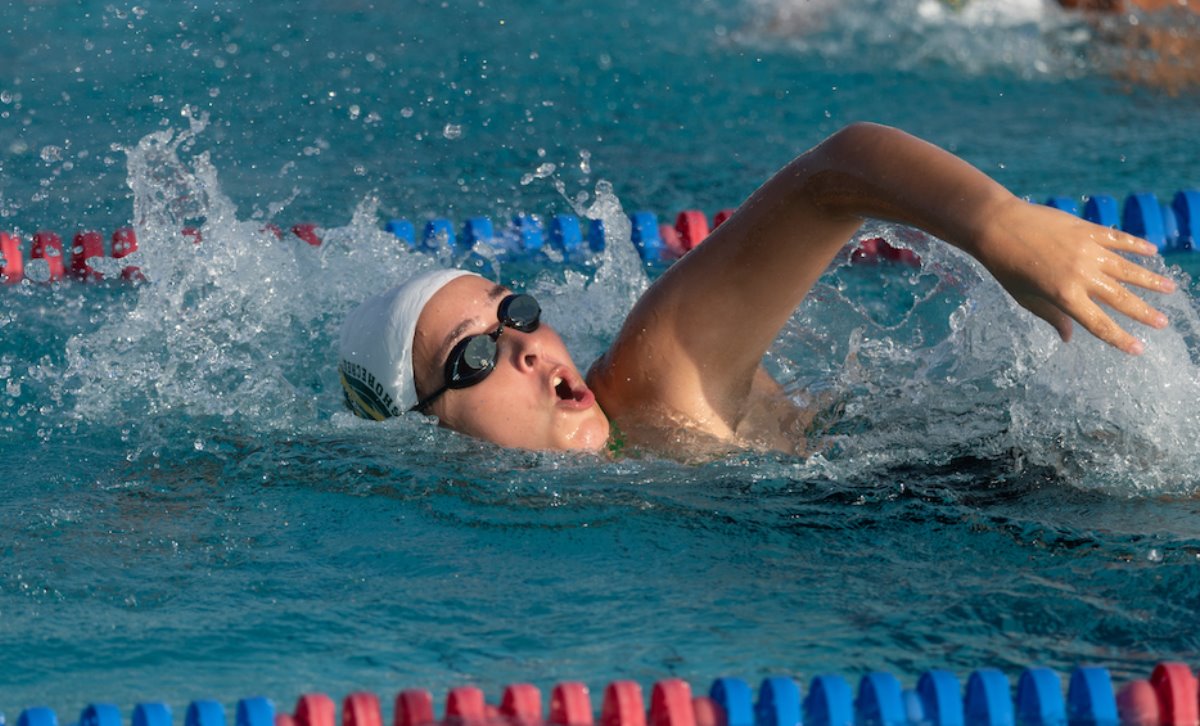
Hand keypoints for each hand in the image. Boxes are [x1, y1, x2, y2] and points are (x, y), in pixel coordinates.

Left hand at [970, 198, 1176, 354]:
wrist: (997, 226)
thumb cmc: (1006, 267)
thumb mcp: (1025, 298)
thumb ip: (1051, 316)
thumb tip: (1069, 337)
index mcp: (1064, 296)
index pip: (1099, 324)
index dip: (1120, 338)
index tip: (1139, 349)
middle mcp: (1081, 275)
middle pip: (1120, 298)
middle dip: (1144, 312)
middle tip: (1163, 323)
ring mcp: (1087, 250)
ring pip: (1127, 268)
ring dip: (1150, 279)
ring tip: (1170, 288)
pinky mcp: (1086, 230)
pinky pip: (1117, 239)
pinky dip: (1136, 245)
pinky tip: (1151, 251)